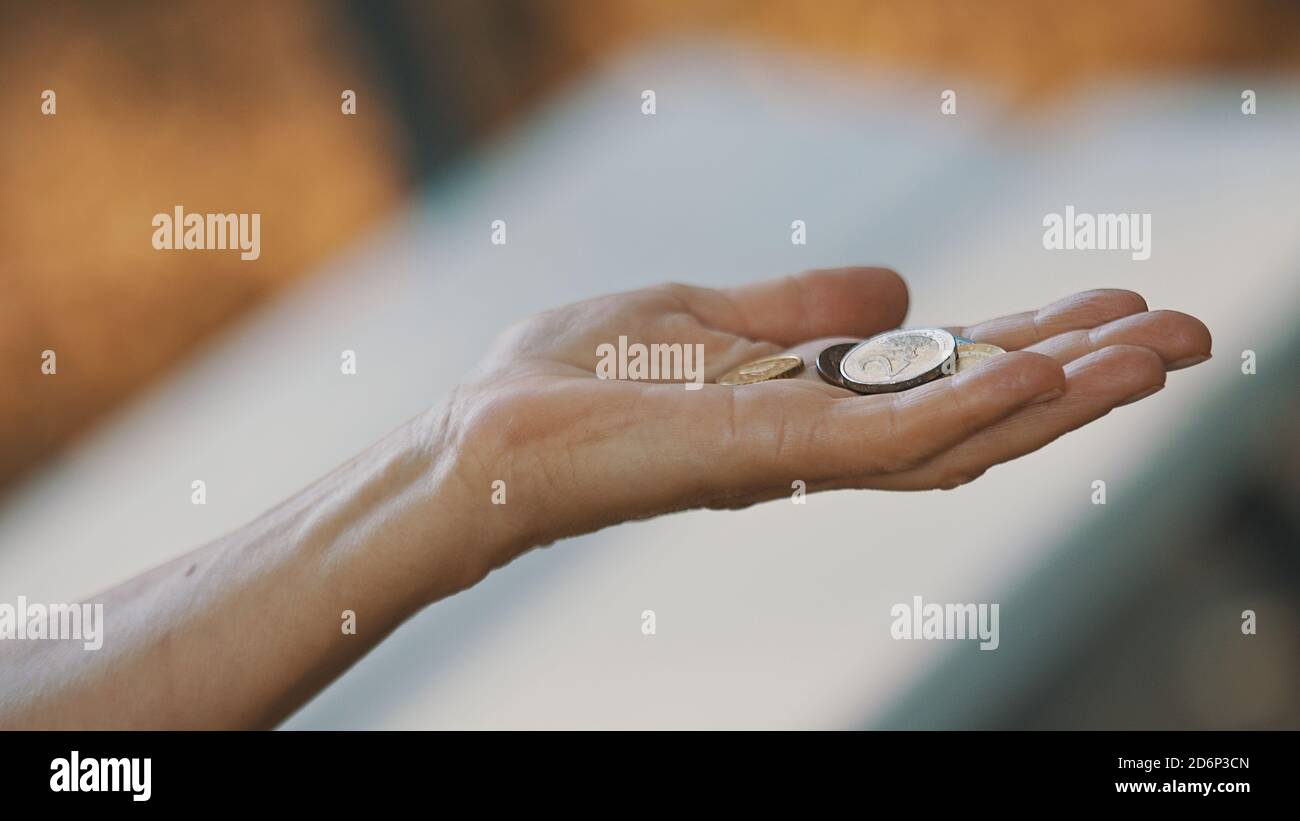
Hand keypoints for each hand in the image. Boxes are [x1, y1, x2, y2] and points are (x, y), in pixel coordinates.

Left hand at [440, 266, 1211, 573]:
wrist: (483, 438)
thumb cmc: (569, 380)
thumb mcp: (698, 314)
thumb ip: (800, 311)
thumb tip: (900, 289)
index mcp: (811, 397)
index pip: (944, 372)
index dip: (1032, 343)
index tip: (1112, 304)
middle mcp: (821, 436)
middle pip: (974, 409)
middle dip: (1080, 375)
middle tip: (1186, 335)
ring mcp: (798, 456)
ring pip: (956, 431)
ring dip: (1056, 396)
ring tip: (1153, 355)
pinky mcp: (763, 458)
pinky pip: (887, 438)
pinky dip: (972, 410)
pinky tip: (1045, 382)